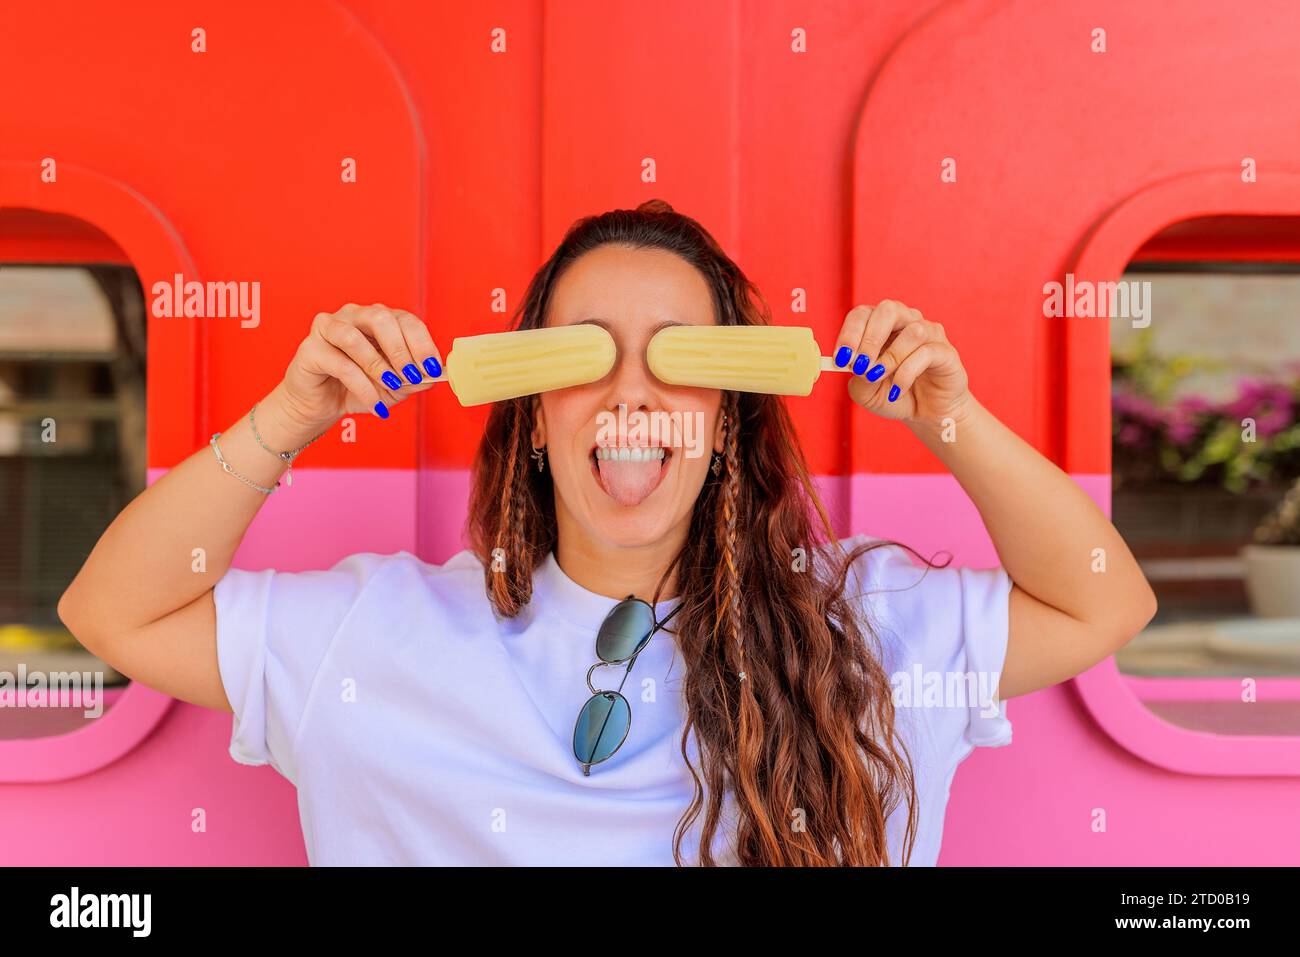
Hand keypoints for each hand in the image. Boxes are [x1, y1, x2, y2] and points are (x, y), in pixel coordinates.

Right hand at [278, 303, 443, 429]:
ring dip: (378, 365)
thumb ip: (415, 379)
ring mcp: (329, 328)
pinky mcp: (310, 348)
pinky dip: (362, 387)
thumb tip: (435, 375)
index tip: (433, 368)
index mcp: (378, 319)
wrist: (322, 405)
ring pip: (354, 337)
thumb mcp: (395, 387)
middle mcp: (354, 315)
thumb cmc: (359, 388)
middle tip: (413, 375)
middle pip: (381, 318)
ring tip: (392, 386)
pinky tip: (375, 404)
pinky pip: (340, 364)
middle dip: (401, 350)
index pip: (406, 320)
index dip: (422, 343)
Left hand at [833, 300, 972, 424]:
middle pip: (888, 310)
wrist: (925, 413)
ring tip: (878, 378)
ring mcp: (929, 334)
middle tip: (859, 366)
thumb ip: (856, 379)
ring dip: (890, 357)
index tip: (841, 359)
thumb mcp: (866, 392)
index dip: (849, 333)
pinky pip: (927, 353)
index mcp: (881, 325)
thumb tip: (856, 366)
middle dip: (869, 339)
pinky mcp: (946, 351)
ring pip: (913, 331)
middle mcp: (906, 322)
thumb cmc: (894, 394)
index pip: (862, 314)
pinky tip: (898, 390)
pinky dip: (906, 373)